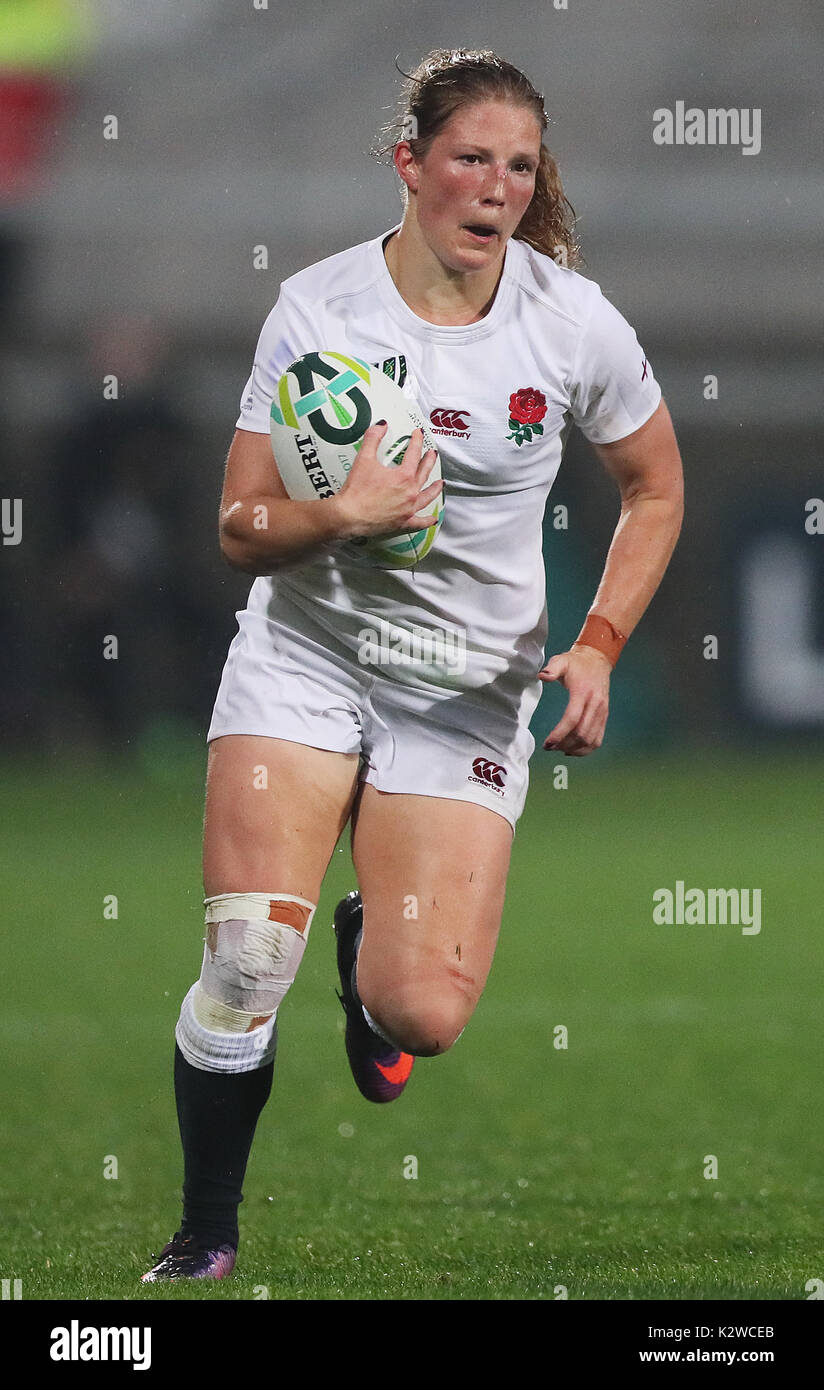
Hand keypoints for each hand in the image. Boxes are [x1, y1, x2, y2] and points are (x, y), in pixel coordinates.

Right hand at [330, 423, 442, 539]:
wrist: (349, 515)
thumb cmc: (356, 491)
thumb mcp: (364, 459)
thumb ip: (373, 438)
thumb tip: (381, 426)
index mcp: (404, 476)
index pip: (414, 454)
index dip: (417, 441)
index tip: (418, 435)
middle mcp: (410, 492)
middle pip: (424, 473)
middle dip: (428, 461)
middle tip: (431, 454)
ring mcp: (408, 508)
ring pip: (427, 497)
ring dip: (435, 489)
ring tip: (440, 484)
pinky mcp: (403, 522)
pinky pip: (419, 522)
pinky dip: (427, 521)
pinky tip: (432, 518)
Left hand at [538, 645, 611, 755]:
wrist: (597, 660)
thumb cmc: (576, 663)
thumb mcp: (562, 660)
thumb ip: (552, 668)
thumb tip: (542, 675)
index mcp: (583, 692)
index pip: (572, 719)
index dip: (559, 734)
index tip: (547, 742)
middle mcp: (595, 704)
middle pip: (581, 733)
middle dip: (564, 744)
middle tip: (549, 747)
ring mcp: (602, 712)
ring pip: (591, 739)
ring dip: (574, 749)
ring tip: (558, 749)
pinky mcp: (604, 717)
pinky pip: (598, 739)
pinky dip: (586, 749)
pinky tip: (572, 750)